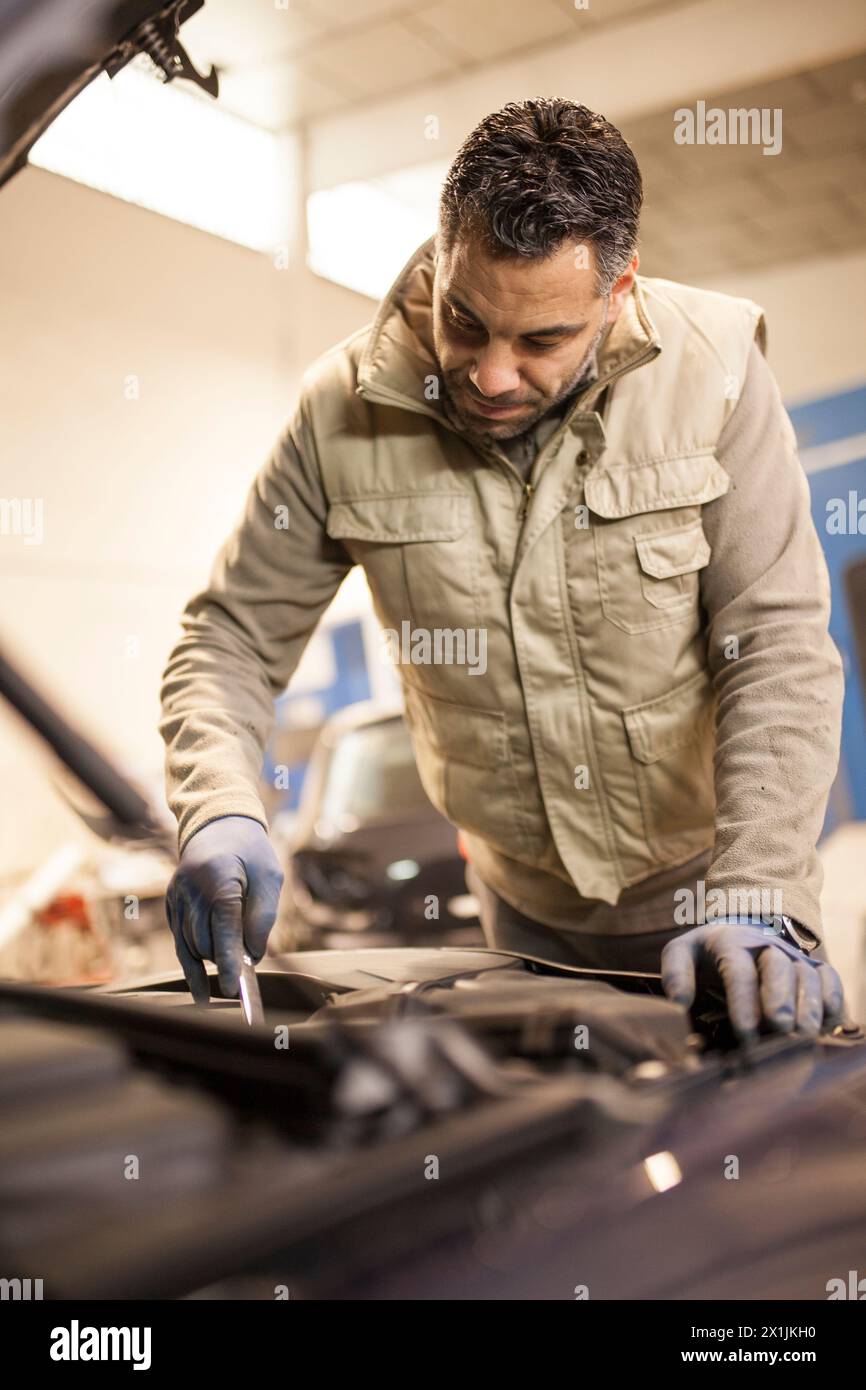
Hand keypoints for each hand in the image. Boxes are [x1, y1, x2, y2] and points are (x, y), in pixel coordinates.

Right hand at [165, 815, 283, 1004]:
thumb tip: (252, 956)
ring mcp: (176, 896)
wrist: (218, 824)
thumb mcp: (269, 877)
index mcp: (219, 877)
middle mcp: (191, 888)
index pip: (223, 928)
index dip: (229, 961)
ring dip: (211, 959)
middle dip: (224, 960)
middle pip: (205, 941)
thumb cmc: (250, 852)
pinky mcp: (171, 904)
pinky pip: (179, 940)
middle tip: (245, 973)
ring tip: (231, 964)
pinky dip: (191, 961)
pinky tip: (200, 986)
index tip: (233, 989)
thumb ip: (263, 917)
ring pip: (190, 945)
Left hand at [661, 919, 844, 1041]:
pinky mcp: (814, 968)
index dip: (743, 1002)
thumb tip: (679, 1003)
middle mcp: (767, 946)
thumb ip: (675, 974)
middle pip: (778, 969)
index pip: (739, 971)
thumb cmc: (709, 953)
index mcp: (731, 942)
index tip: (745, 1033)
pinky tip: (826, 1026)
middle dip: (780, 1001)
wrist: (741, 931)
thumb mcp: (682, 953)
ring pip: (807, 976)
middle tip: (779, 1029)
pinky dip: (833, 1002)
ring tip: (803, 1037)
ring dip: (808, 1007)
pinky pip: (830, 981)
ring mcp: (793, 956)